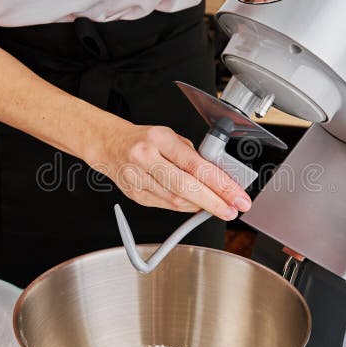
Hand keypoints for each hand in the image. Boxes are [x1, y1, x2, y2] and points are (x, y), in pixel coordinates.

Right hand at [91, 123, 251, 220]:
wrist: (109, 144)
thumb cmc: (144, 139)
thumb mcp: (170, 137)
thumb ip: (192, 155)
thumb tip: (218, 177)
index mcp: (159, 139)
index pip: (196, 165)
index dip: (220, 184)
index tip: (236, 195)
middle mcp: (146, 158)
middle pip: (186, 187)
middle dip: (214, 202)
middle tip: (233, 209)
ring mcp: (137, 178)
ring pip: (176, 200)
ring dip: (201, 206)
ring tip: (218, 207)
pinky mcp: (135, 195)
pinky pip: (166, 205)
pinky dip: (184, 206)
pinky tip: (196, 204)